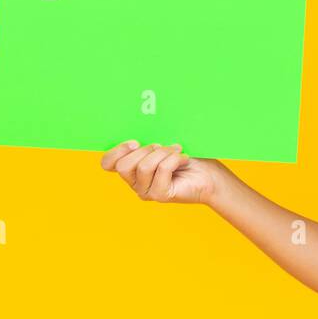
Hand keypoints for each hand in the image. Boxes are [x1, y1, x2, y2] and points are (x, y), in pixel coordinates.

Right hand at [100, 140, 232, 204]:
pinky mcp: (161, 195)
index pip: (107, 164)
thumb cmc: (186, 157)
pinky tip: (183, 159)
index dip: (117, 150)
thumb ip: (145, 141)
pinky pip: (161, 171)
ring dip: (162, 153)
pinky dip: (173, 160)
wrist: (210, 175)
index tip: (135, 141)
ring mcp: (147, 192)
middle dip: (145, 150)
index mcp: (131, 170)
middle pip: (124, 165)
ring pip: (143, 167)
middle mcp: (135, 183)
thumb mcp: (162, 145)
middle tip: (162, 146)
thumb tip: (137, 123)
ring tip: (176, 151)